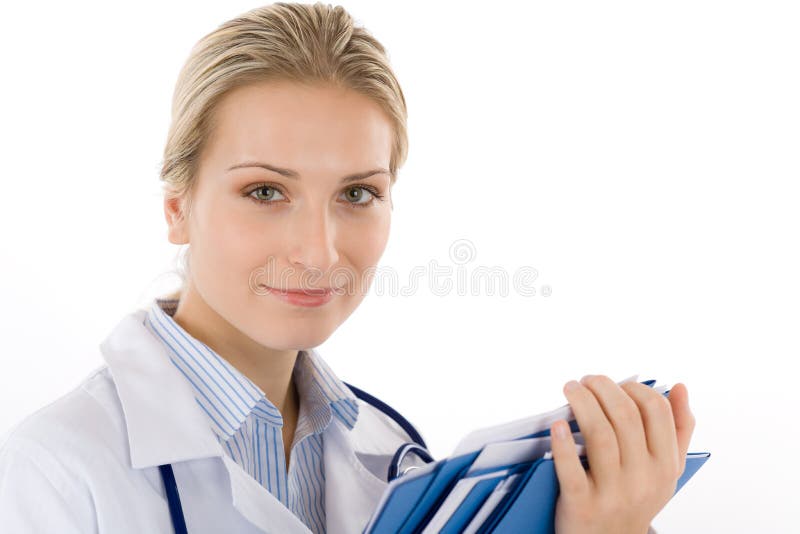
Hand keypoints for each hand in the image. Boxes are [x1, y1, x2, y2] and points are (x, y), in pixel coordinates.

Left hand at [549, 375, 694, 533]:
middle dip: (603, 388)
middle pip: (625, 416)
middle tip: (586, 379)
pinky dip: (562, 444)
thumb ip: (678, 429)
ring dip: (582, 403)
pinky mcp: (582, 505)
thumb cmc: (636, 497)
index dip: (634, 388)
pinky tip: (556, 424)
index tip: (617, 383)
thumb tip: (680, 386)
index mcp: (665, 466)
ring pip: (600, 435)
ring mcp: (613, 493)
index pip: (657, 411)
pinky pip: (572, 470)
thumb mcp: (665, 471)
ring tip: (570, 388)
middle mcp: (643, 479)